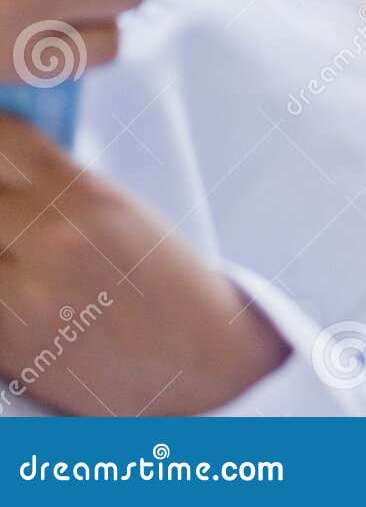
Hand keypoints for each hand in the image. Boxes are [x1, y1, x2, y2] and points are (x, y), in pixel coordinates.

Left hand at [0, 115, 288, 414]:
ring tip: (17, 251)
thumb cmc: (174, 289)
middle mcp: (51, 243)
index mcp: (91, 200)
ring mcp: (23, 298)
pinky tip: (21, 291)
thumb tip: (8, 170)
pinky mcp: (7, 346)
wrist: (203, 367)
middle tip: (12, 210)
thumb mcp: (128, 216)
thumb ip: (62, 189)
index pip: (3, 141)